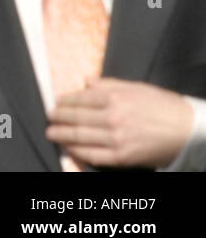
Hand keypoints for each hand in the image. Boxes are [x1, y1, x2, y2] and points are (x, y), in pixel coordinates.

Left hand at [47, 78, 193, 168]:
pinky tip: (69, 148)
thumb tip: (85, 80)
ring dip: (62, 135)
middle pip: (76, 118)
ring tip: (51, 133)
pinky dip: (78, 152)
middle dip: (58, 118)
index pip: (80, 99)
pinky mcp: (122, 157)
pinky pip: (93, 155)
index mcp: (114, 98)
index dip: (64, 102)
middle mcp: (112, 118)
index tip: (56, 103)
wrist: (188, 131)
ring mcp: (116, 139)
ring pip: (80, 137)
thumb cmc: (163, 106)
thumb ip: (108, 84)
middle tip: (49, 117)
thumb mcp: (135, 87)